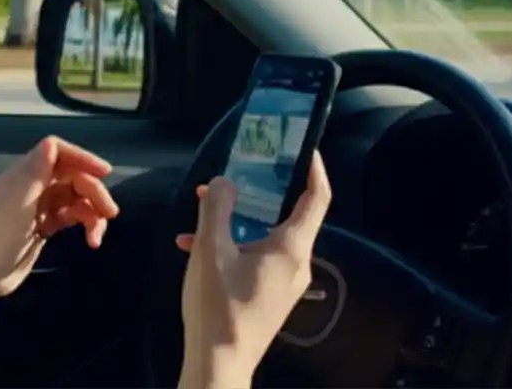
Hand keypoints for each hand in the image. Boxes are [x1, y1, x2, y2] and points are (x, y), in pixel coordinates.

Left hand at [0, 136, 119, 298]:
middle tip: (110, 213)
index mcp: (24, 175)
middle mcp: (32, 186)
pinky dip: (84, 225)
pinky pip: (72, 216)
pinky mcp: (44, 227)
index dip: (82, 157)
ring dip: (92, 213)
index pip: (57, 152)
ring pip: (76, 198)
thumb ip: (36, 173)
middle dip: (94, 191)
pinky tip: (91, 240)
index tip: (104, 172)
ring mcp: (39, 207)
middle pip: (72, 176)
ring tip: (97, 237)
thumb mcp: (18, 204)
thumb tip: (51, 142)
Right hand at [175, 151, 331, 388]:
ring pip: (264, 236)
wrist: (218, 363)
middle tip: (234, 173)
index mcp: (291, 248)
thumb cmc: (218, 305)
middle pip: (285, 214)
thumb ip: (218, 208)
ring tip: (202, 209)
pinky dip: (231, 247)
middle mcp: (296, 264)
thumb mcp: (210, 249)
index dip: (313, 168)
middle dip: (256, 191)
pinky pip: (255, 258)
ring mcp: (284, 283)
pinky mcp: (268, 297)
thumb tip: (227, 182)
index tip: (302, 147)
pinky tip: (193, 247)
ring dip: (234, 220)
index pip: (317, 197)